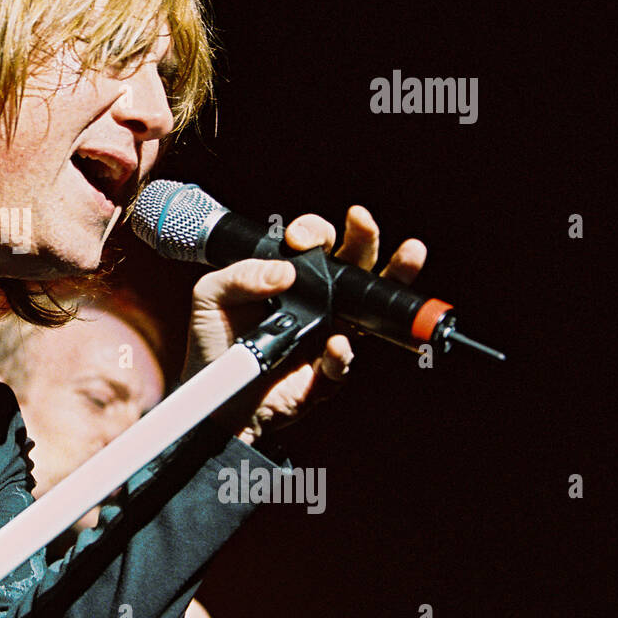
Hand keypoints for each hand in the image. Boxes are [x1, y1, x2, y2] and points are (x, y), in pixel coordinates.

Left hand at [180, 206, 426, 445]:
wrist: (212, 396)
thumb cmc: (213, 343)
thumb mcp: (210, 298)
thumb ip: (238, 277)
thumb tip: (284, 271)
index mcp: (288, 279)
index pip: (312, 245)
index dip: (312, 234)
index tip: (299, 239)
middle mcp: (314, 303)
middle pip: (351, 265)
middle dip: (364, 238)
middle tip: (363, 221)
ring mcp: (325, 335)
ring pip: (368, 308)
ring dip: (388, 283)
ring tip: (407, 256)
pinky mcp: (325, 372)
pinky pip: (343, 360)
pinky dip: (342, 352)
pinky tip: (336, 344)